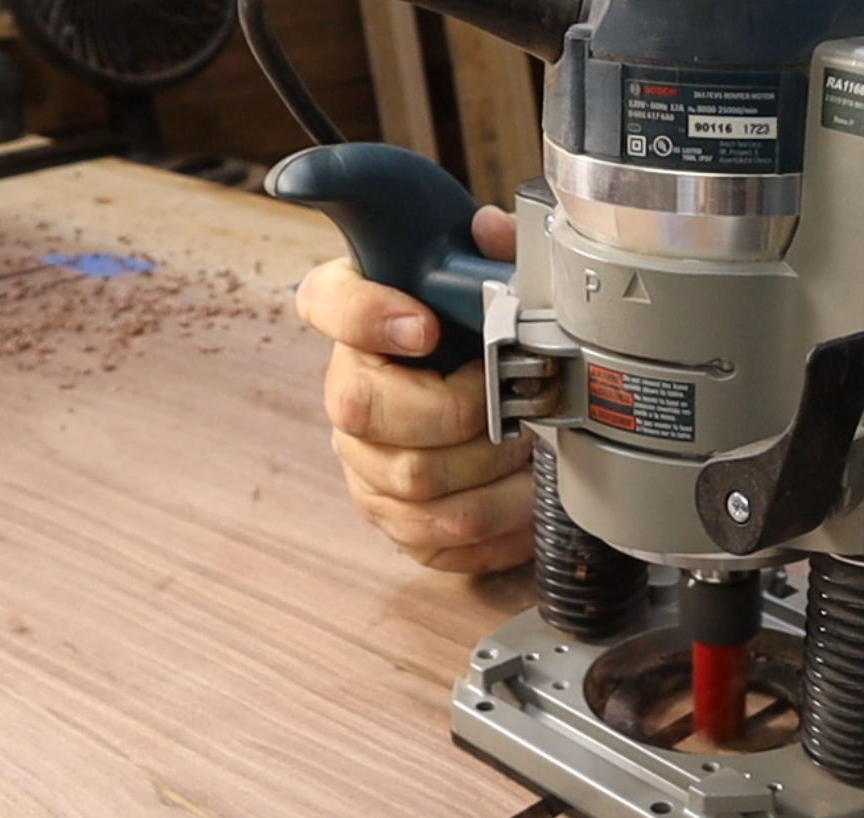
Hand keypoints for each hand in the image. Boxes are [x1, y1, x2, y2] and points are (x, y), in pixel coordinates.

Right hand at [296, 206, 534, 572]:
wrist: (496, 411)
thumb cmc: (483, 343)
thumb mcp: (489, 284)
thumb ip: (493, 251)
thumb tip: (493, 232)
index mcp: (362, 316)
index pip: (328, 302)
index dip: (368, 316)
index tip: (422, 324)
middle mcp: (349, 389)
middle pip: (367, 410)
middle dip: (461, 412)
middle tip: (515, 406)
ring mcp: (365, 461)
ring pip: (413, 481)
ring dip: (491, 472)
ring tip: (535, 454)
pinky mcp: (393, 518)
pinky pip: (433, 539)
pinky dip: (495, 527)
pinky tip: (526, 502)